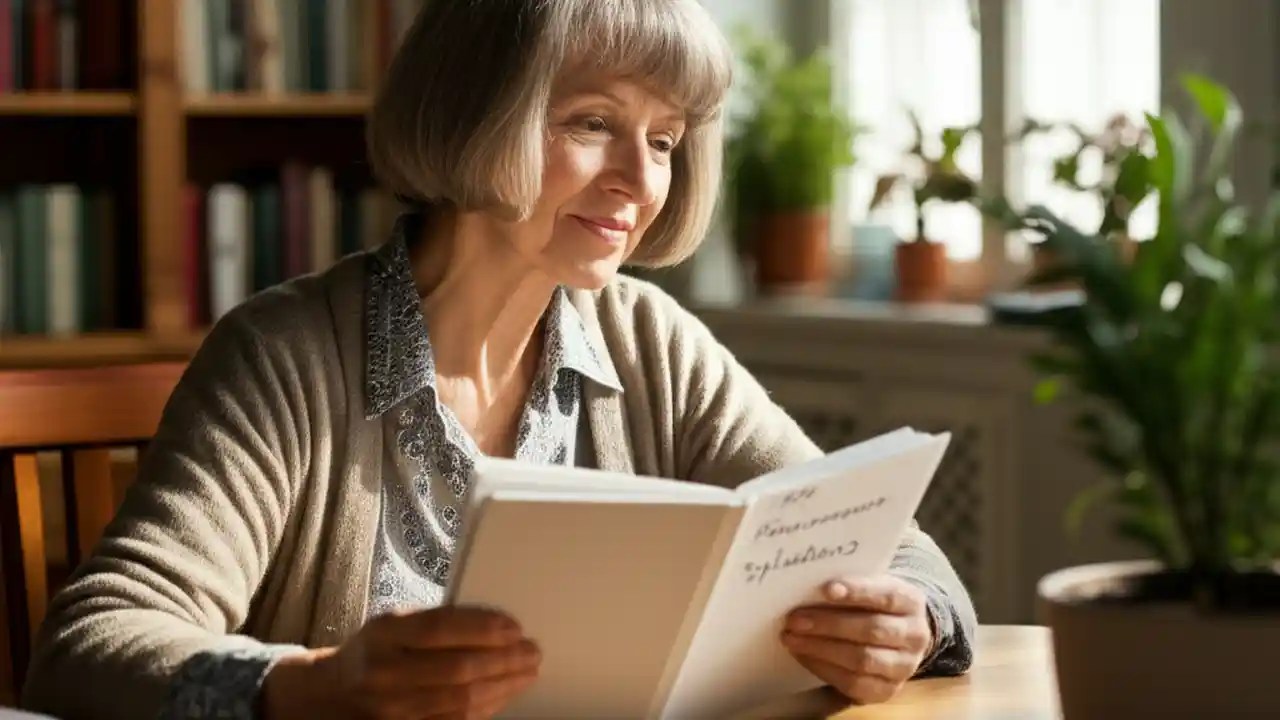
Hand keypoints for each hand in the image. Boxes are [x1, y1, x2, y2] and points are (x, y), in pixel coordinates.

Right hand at [263, 606, 540, 719]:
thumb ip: (435, 621)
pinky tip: (504, 695)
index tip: (514, 626)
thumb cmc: (375, 649)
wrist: (332, 694)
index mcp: (384, 633)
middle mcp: (385, 672)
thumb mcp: (393, 622)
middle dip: (503, 660)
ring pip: (460, 702)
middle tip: (532, 651)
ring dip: (503, 686)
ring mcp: (393, 708)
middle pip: (456, 669)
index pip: (440, 628)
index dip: (482, 628)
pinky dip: (486, 708)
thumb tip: (494, 624)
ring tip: (526, 672)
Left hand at [781, 576, 933, 705]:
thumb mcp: (871, 587)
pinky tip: (803, 654)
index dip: (857, 592)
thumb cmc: (872, 605)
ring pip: (862, 659)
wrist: (895, 637)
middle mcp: (914, 635)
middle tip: (794, 619)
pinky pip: (854, 683)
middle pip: (872, 630)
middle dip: (829, 624)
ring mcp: (904, 666)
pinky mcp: (887, 690)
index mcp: (911, 602)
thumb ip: (850, 585)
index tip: (825, 589)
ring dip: (821, 648)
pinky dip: (823, 668)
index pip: (886, 596)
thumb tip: (806, 582)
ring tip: (791, 637)